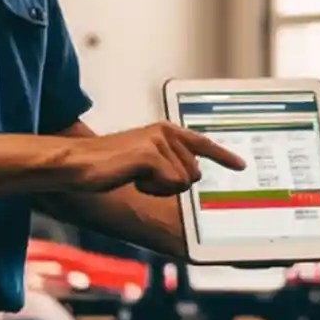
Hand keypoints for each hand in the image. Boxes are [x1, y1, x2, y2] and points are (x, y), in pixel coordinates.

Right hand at [70, 122, 246, 196]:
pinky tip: (134, 179)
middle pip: (193, 174)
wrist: (79, 163)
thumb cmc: (108, 165)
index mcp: (165, 131)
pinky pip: (170, 184)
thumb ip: (167, 163)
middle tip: (143, 179)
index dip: (223, 156)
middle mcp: (165, 131)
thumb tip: (191, 176)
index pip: (202, 143)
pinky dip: (152, 189)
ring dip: (159, 188)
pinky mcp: (151, 153)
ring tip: (136, 176)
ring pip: (183, 182)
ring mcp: (159, 141)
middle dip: (171, 185)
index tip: (240, 165)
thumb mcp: (144, 162)